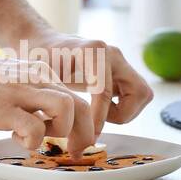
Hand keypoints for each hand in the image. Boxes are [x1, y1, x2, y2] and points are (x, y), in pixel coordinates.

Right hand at [0, 49, 96, 154]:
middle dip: (85, 134)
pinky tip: (16, 138)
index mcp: (39, 73)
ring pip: (67, 110)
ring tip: (40, 138)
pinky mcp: (3, 109)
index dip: (84, 125)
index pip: (78, 98)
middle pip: (82, 105)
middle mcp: (35, 78)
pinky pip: (36, 129)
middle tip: (72, 151)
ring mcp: (20, 92)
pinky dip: (32, 141)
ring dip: (60, 132)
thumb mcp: (9, 79)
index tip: (75, 142)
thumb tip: (45, 118)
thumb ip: (31, 94)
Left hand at [19, 31, 153, 135]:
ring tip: (98, 115)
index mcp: (92, 50)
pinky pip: (135, 94)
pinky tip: (100, 109)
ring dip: (124, 111)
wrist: (41, 43)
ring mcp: (119, 61)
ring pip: (142, 94)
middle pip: (139, 92)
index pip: (104, 92)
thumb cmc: (38, 59)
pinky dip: (122, 107)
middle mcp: (112, 53)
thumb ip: (60, 99)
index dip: (98, 119)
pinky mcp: (121, 70)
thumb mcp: (43, 77)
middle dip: (122, 114)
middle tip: (96, 121)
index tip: (88, 136)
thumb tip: (72, 129)